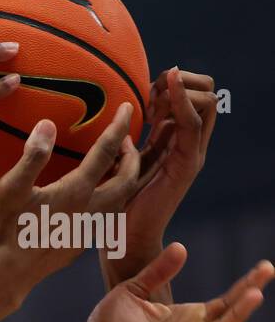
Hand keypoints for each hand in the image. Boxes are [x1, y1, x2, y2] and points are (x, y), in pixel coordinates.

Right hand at [0, 104, 138, 293]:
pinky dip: (109, 200)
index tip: (129, 107)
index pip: (106, 152)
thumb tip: (48, 124)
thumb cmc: (2, 231)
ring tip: (117, 167)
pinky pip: (104, 216)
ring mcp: (84, 230)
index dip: (118, 127)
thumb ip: (32, 156)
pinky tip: (94, 200)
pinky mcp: (75, 245)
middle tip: (129, 140)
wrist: (2, 276)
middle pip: (125, 179)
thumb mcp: (10, 189)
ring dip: (124, 180)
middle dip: (132, 156)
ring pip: (119, 200)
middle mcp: (88, 210)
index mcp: (75, 192)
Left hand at [79, 243, 271, 321]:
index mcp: (184, 317)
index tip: (266, 267)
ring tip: (255, 295)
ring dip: (238, 317)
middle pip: (229, 315)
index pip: (223, 301)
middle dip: (248, 294)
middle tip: (268, 270)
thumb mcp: (131, 291)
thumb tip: (182, 247)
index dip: (245, 284)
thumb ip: (157, 272)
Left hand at [106, 67, 219, 288]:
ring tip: (153, 101)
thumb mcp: (120, 166)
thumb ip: (126, 144)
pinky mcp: (186, 164)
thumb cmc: (116, 206)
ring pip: (206, 101)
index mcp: (174, 142)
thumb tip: (119, 121)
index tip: (145, 93)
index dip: (171, 84)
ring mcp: (191, 153)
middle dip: (180, 81)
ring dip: (180, 89)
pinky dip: (181, 101)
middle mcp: (188, 144)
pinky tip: (164, 93)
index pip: (190, 97)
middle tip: (150, 93)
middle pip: (206, 93)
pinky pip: (191, 124)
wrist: (125, 240)